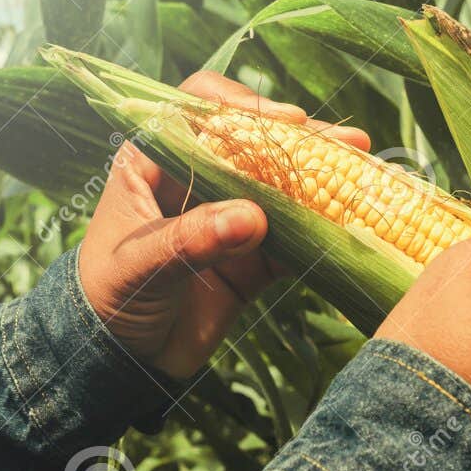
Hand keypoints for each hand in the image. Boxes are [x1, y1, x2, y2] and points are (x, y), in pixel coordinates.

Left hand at [80, 71, 370, 379]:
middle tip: (347, 143)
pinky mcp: (252, 259)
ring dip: (322, 179)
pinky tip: (353, 224)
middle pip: (253, 142)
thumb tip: (253, 217)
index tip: (283, 122)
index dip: (240, 106)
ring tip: (365, 171)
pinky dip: (322, 232)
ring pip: (282, 187)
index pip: (195, 108)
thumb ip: (191, 240)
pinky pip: (294, 238)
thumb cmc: (106, 300)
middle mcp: (195, 181)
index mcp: (154, 163)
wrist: (118, 364)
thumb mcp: (139, 266)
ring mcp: (227, 219)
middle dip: (301, 140)